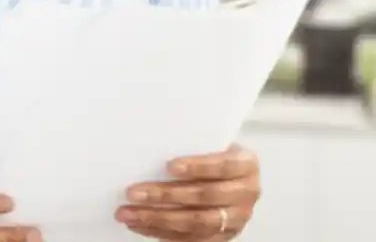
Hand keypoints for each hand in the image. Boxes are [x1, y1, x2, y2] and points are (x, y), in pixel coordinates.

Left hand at [116, 145, 260, 240]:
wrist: (232, 178)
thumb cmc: (213, 155)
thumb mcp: (210, 143)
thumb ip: (191, 146)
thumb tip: (147, 147)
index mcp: (246, 165)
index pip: (223, 166)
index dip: (197, 167)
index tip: (169, 166)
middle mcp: (246, 193)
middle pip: (205, 196)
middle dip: (166, 195)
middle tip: (133, 192)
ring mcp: (235, 219)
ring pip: (196, 223)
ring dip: (158, 219)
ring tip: (129, 213)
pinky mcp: (222, 237)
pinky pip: (190, 239)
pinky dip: (161, 233)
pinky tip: (139, 225)